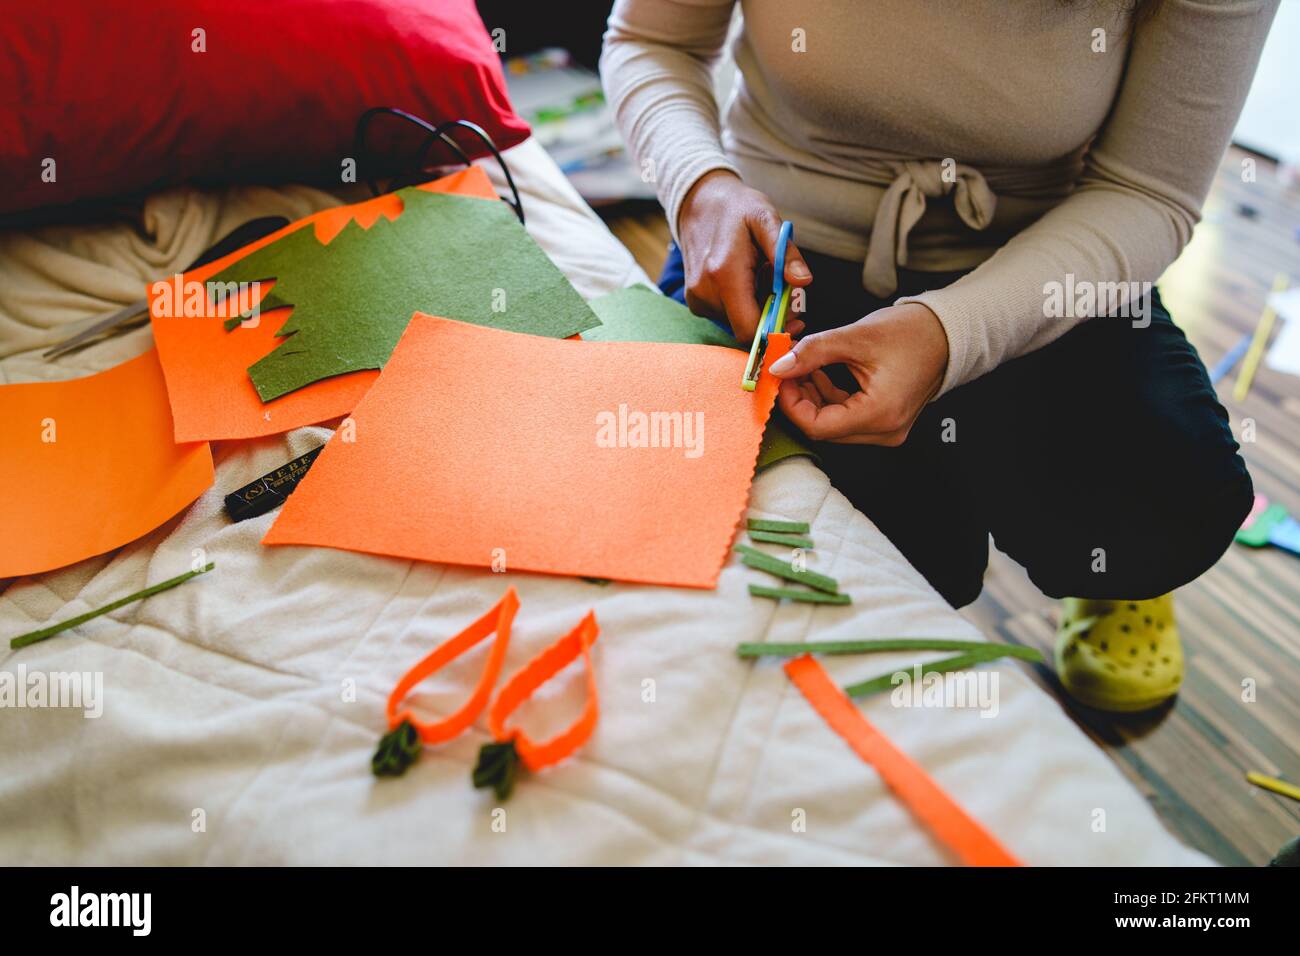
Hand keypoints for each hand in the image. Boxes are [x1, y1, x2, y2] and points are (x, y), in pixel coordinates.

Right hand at [677, 170, 811, 341]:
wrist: (699, 202)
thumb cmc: (736, 208)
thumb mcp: (766, 219)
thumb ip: (785, 253)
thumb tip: (804, 281)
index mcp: (724, 275)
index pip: (750, 329)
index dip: (776, 333)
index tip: (796, 321)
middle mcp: (705, 292)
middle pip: (747, 327)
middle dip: (772, 314)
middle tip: (785, 288)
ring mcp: (697, 299)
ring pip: (738, 322)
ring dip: (758, 307)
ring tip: (763, 274)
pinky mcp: (695, 301)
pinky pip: (727, 314)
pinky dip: (744, 303)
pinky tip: (748, 278)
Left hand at [769, 303, 948, 445]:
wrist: (948, 332)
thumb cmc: (912, 332)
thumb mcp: (856, 337)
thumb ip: (813, 353)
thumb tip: (779, 366)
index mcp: (880, 414)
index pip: (818, 427)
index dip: (791, 404)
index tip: (780, 378)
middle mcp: (885, 430)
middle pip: (823, 428)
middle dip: (799, 398)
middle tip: (785, 368)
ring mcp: (886, 428)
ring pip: (832, 423)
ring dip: (812, 396)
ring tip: (801, 365)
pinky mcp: (885, 420)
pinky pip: (846, 417)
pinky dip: (828, 397)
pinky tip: (818, 373)